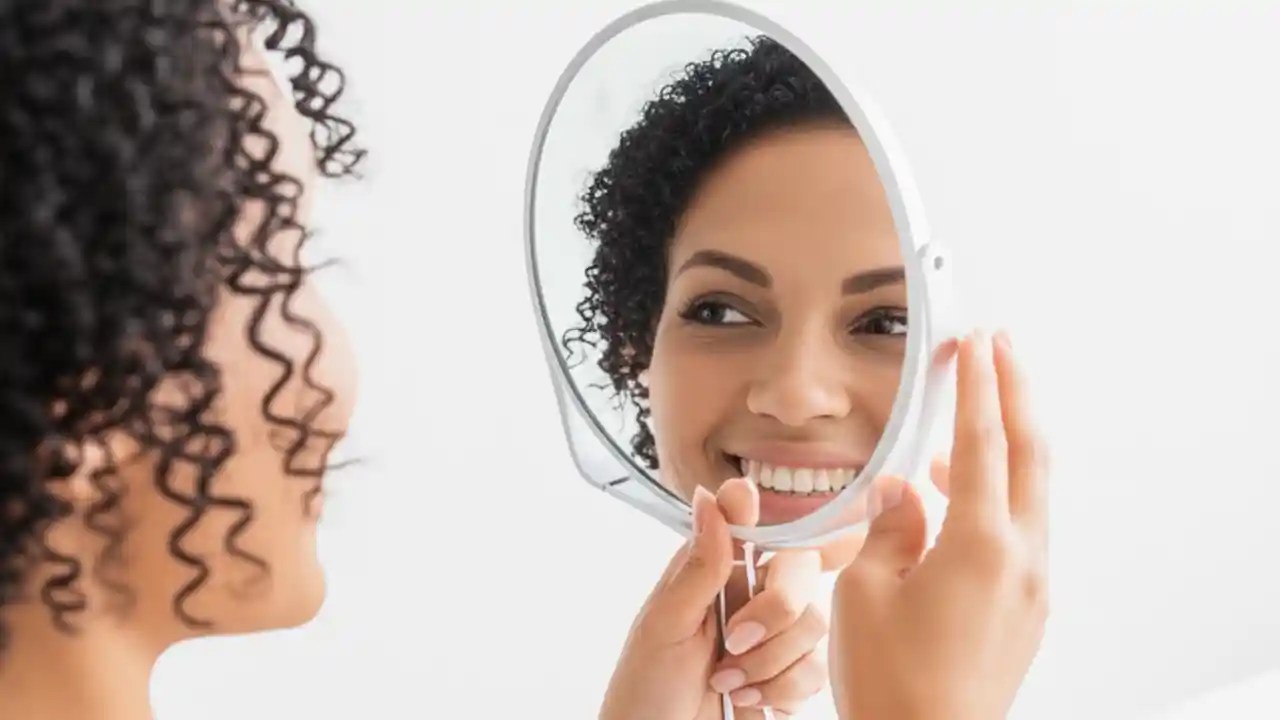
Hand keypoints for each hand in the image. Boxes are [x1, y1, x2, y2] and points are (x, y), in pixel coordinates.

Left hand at [600, 479, 828, 719]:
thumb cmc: (644, 690)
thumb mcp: (664, 625)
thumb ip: (699, 566)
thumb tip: (710, 497)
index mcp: (714, 572)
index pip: (759, 527)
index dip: (771, 525)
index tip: (760, 541)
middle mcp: (748, 596)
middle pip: (802, 573)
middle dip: (776, 613)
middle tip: (734, 644)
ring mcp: (772, 637)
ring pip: (814, 624)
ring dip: (771, 663)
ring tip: (727, 685)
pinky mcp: (788, 676)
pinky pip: (817, 670)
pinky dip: (783, 692)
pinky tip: (749, 704)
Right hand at [830, 330, 1049, 719]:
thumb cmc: (892, 681)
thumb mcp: (864, 590)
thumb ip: (886, 526)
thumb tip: (899, 489)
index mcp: (979, 545)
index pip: (983, 442)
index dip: (979, 385)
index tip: (977, 343)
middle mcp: (1020, 559)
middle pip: (1029, 454)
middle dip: (1016, 393)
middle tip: (1002, 348)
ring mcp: (1031, 586)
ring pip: (1029, 492)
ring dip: (1004, 446)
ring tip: (964, 423)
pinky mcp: (1026, 609)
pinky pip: (1019, 530)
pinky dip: (996, 496)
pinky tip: (951, 501)